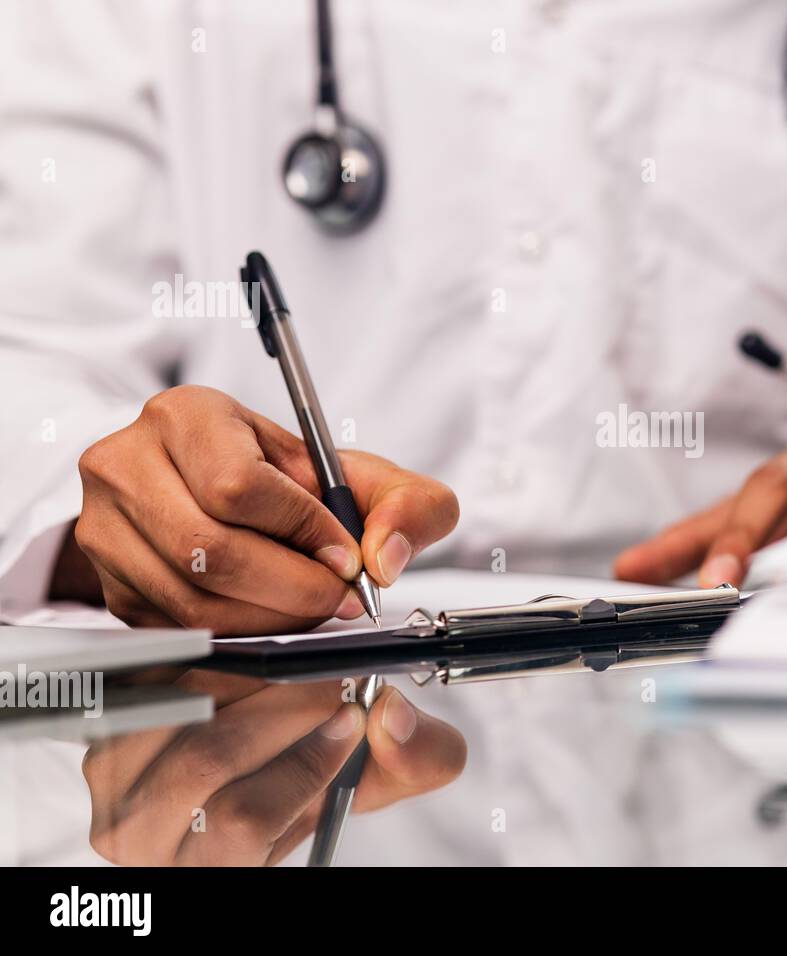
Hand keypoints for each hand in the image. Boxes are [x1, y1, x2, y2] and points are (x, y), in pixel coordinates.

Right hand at [71, 385, 457, 635]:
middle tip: (339, 596)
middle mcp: (127, 464)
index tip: (346, 556)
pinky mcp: (109, 584)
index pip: (239, 487)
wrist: (226, 493)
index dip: (304, 533)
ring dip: (270, 618)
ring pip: (192, 600)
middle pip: (210, 552)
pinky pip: (177, 628)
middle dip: (293, 587)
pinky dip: (240, 633)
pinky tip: (274, 616)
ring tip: (312, 605)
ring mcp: (105, 527)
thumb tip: (384, 558)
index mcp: (186, 415)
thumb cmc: (293, 481)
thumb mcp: (360, 473)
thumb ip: (408, 503)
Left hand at [82, 670, 465, 864]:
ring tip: (294, 670)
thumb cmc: (303, 778)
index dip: (306, 765)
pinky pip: (153, 677)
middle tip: (334, 679)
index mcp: (208, 870)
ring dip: (247, 677)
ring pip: (177, 711)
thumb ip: (412, 760)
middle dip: (287, 707)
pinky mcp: (102, 724)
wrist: (249, 760)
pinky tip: (250, 661)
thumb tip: (389, 717)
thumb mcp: (369, 783)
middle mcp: (141, 841)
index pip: (242, 822)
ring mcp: (110, 783)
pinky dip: (209, 657)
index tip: (354, 718)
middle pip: (207, 762)